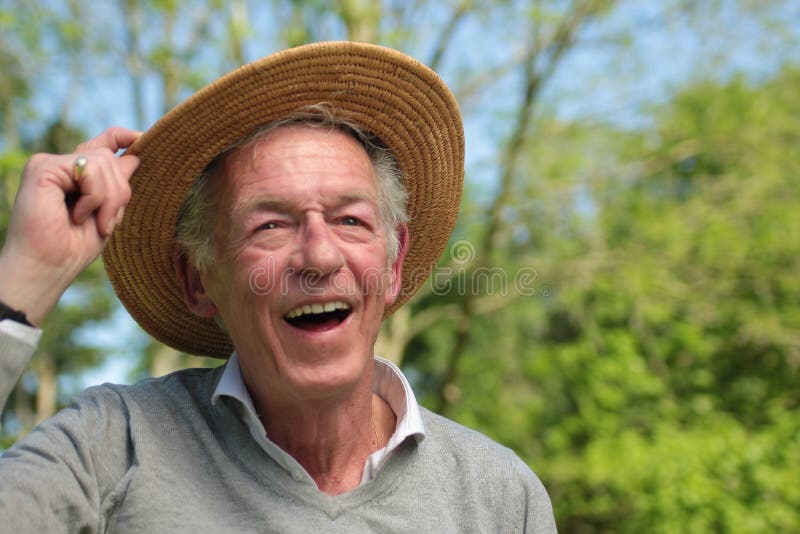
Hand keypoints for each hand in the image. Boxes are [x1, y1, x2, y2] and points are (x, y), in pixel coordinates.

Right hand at [0, 127, 140, 325]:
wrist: (48, 268)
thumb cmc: (74, 248)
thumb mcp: (106, 212)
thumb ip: (116, 183)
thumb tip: (135, 156)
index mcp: (76, 176)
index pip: (103, 145)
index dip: (123, 138)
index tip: (141, 138)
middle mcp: (62, 165)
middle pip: (111, 159)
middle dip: (120, 193)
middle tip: (107, 223)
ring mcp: (50, 164)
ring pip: (104, 162)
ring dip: (108, 199)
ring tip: (93, 222)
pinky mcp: (43, 167)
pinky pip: (89, 169)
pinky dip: (93, 197)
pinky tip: (77, 216)